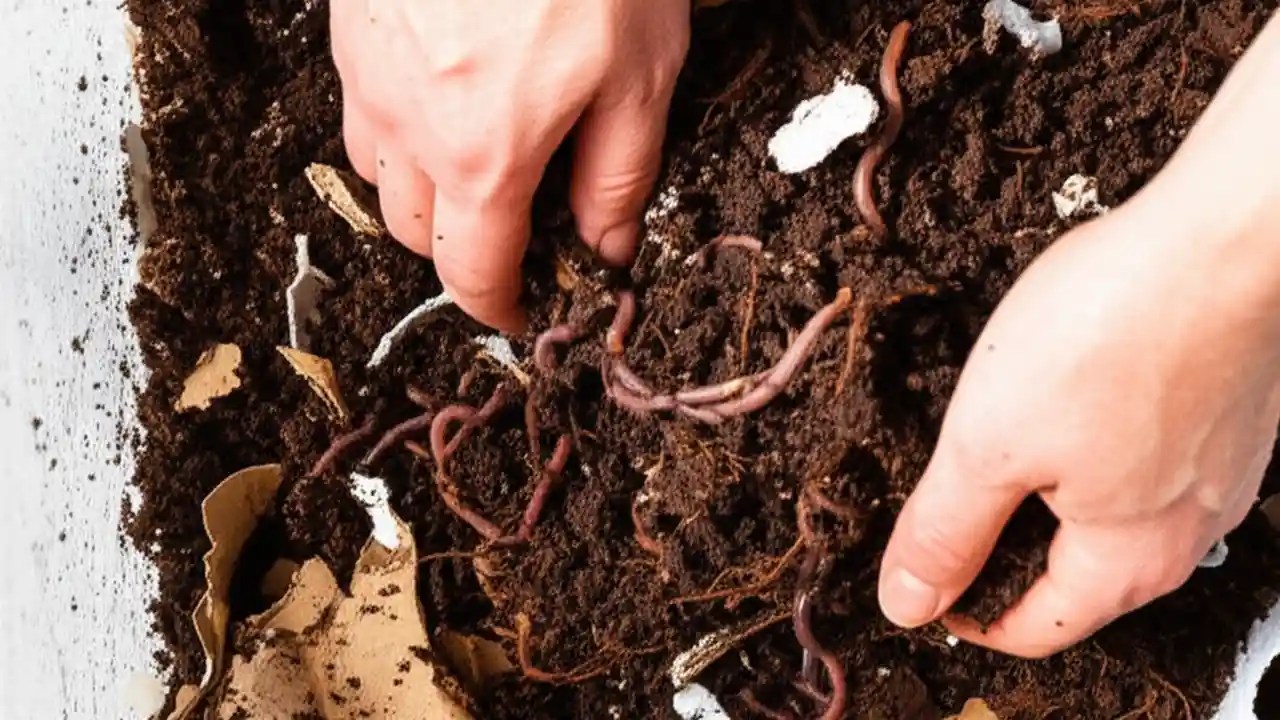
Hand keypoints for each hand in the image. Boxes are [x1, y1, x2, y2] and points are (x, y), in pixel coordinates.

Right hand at [331, 0, 690, 330]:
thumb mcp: (640, 75)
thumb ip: (620, 174)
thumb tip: (607, 247)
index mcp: (483, 155)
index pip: (472, 272)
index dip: (499, 307)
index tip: (521, 312)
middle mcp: (408, 125)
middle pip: (415, 234)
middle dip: (464, 249)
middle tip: (520, 225)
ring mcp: (367, 71)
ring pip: (378, 174)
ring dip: (426, 192)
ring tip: (482, 159)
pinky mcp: (352, 25)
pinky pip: (360, 107)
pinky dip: (399, 128)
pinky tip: (446, 93)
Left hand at [879, 10, 1279, 656]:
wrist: (1219, 237)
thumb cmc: (1110, 333)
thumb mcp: (988, 444)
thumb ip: (947, 531)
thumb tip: (906, 602)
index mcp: (1128, 562)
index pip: (1034, 630)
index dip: (964, 614)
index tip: (919, 577)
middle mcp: (1188, 534)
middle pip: (1078, 583)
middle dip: (1003, 560)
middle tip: (945, 512)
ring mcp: (1217, 475)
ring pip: (1115, 523)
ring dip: (1048, 505)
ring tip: (997, 453)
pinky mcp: (1226, 419)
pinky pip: (1148, 466)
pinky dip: (1094, 456)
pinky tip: (1067, 406)